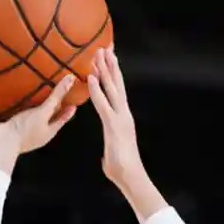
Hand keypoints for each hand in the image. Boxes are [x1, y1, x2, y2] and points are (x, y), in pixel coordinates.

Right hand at [0, 74, 78, 173]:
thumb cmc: (24, 131)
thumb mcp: (44, 112)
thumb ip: (56, 97)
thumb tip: (71, 79)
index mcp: (43, 132)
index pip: (60, 119)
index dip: (66, 109)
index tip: (73, 98)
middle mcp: (27, 133)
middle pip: (37, 117)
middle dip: (40, 106)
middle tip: (45, 89)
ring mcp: (8, 131)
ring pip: (10, 117)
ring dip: (10, 106)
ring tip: (12, 90)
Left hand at [88, 47, 165, 223]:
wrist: (131, 177)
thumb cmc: (122, 168)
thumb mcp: (113, 151)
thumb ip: (111, 145)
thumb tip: (109, 150)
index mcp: (122, 118)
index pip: (116, 92)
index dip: (112, 75)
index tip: (108, 60)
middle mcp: (123, 113)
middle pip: (116, 84)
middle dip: (110, 65)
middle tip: (105, 47)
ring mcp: (120, 118)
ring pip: (112, 89)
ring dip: (105, 70)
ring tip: (99, 54)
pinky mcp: (114, 125)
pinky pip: (103, 104)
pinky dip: (97, 90)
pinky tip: (91, 77)